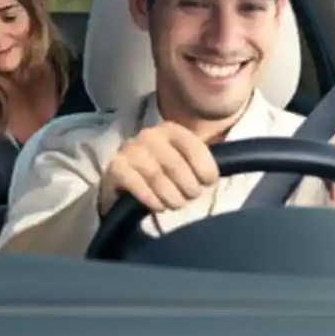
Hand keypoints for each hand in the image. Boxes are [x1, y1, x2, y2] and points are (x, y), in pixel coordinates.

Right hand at [99, 122, 218, 214]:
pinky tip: (158, 206)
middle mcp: (149, 135)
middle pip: (177, 166)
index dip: (205, 169)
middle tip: (189, 197)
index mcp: (171, 129)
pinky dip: (152, 200)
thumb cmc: (163, 173)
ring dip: (172, 197)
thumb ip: (200, 163)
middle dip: (188, 188)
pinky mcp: (115, 167)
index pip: (194, 147)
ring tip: (175, 204)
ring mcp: (130, 150)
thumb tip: (219, 174)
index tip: (208, 183)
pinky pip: (138, 186)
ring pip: (158, 178)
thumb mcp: (184, 161)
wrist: (125, 182)